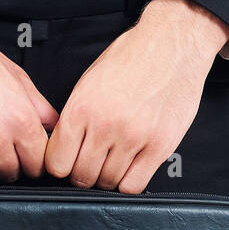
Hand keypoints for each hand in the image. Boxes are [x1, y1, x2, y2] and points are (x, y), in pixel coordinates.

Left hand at [44, 0, 228, 193]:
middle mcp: (105, 125)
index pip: (57, 162)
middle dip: (82, 175)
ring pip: (107, 183)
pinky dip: (128, 183)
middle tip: (90, 165)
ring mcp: (133, 138)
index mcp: (82, 108)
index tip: (67, 164)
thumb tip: (63, 149)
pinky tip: (129, 168)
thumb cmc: (131, 59)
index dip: (60, 166)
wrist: (171, 44)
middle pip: (81, 177)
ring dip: (107, 178)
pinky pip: (135, 185)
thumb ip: (74, 118)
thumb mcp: (89, 82)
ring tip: (112, 162)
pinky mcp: (159, 146)